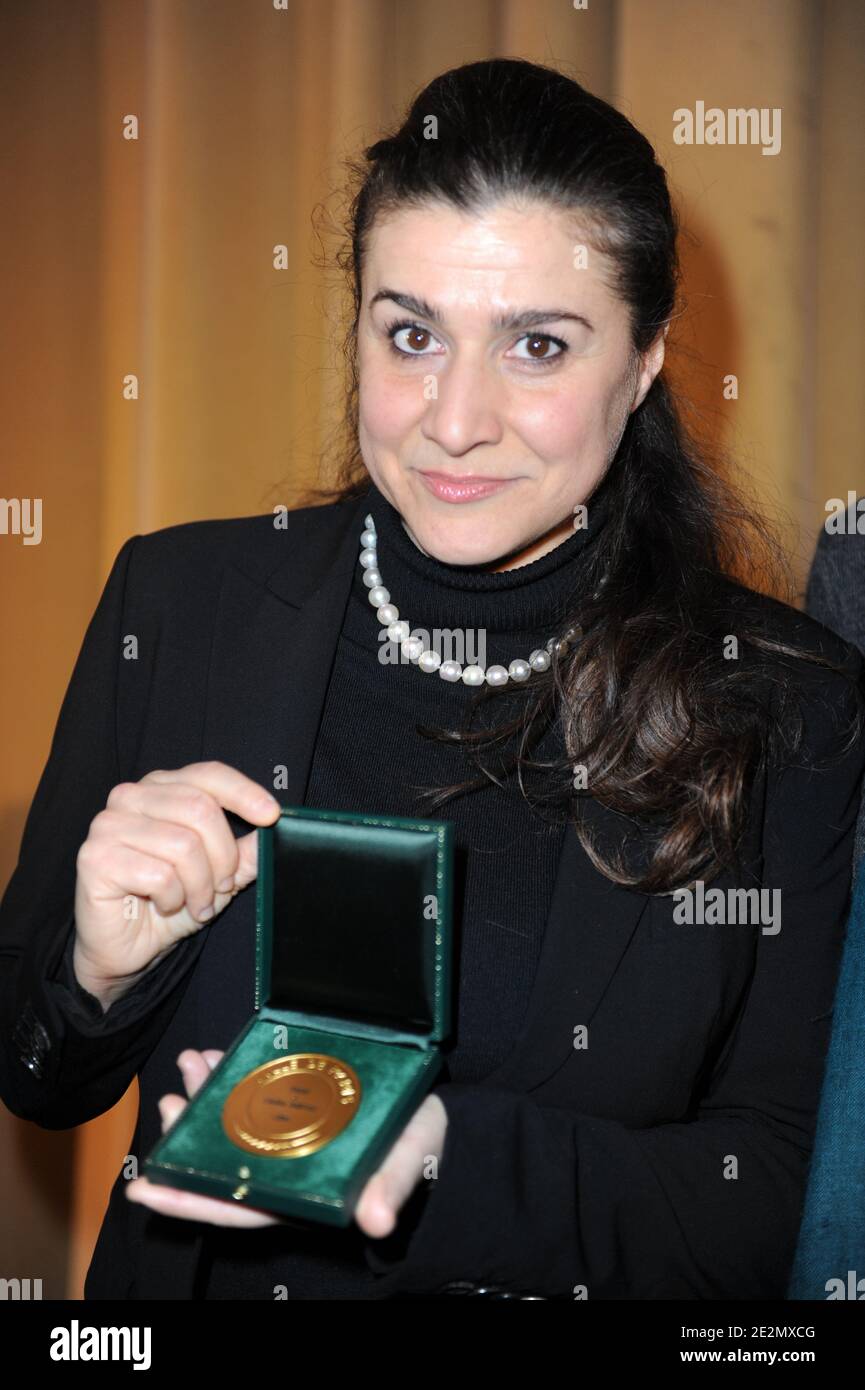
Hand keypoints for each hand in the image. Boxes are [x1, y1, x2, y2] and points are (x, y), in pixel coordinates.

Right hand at [73, 761, 280, 1007]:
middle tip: (221, 888)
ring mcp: (108, 825)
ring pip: (184, 845)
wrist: (124, 947)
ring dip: (200, 886)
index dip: (243, 793)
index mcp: (160, 788)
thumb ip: (244, 852)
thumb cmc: (167, 902)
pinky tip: (164, 905)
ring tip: (193, 903)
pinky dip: (173, 897)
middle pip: (201, 809)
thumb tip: (273, 831)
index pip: (208, 774)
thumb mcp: (218, 875)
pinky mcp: (96, 857)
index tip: (271, 816)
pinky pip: (159, 874)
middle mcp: (130, 797)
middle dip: (223, 857)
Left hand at [126, 1049, 448, 1236]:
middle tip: (168, 1106)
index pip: (237, 1206)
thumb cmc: (421, 1143)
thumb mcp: (411, 1160)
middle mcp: (286, 1168)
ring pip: (232, 1125)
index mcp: (302, 1194)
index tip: (147, 1190)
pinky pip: (255, 1093)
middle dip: (186, 1140)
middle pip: (223, 1163)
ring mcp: (289, 1134)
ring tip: (190, 1065)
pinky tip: (215, 1055)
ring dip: (206, 1098)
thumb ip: (392, 1186)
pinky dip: (233, 1075)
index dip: (191, 1201)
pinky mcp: (297, 1103)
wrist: (434, 1114)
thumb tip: (376, 1220)